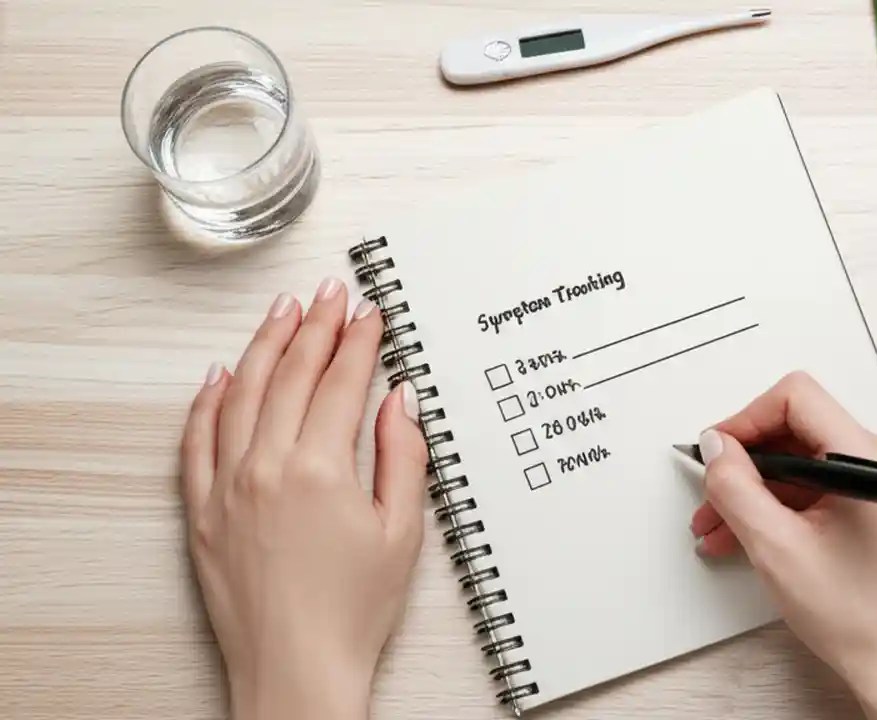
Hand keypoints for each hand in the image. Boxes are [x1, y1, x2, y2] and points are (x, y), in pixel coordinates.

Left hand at [180, 278, 427, 719]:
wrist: (297, 669)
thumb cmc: (352, 611)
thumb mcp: (401, 531)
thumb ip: (404, 456)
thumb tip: (400, 400)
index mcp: (320, 469)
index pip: (340, 383)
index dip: (359, 341)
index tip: (369, 313)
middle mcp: (266, 467)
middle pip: (290, 376)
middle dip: (315, 327)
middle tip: (331, 294)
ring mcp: (227, 487)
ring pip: (240, 395)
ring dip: (263, 346)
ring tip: (283, 312)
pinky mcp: (202, 512)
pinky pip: (196, 441)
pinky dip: (207, 402)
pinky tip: (220, 376)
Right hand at [690, 371, 876, 719]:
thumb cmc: (864, 621)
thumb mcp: (778, 549)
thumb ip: (737, 487)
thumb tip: (717, 447)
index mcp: (876, 460)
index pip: (798, 399)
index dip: (747, 419)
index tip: (718, 451)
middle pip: (801, 430)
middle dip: (748, 466)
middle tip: (712, 497)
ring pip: (808, 463)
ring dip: (762, 492)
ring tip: (722, 528)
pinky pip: (826, 486)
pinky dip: (788, 506)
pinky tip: (753, 533)